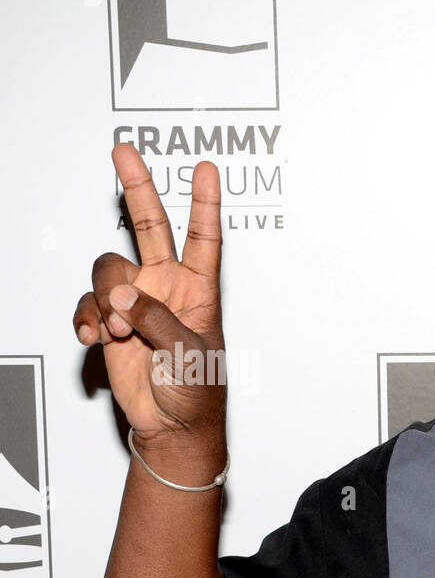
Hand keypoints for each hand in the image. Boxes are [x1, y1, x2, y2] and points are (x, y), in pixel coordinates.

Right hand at [73, 143, 224, 445]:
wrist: (172, 426)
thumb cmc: (197, 393)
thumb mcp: (189, 355)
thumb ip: (157, 320)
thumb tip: (123, 295)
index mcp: (199, 291)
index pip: (203, 239)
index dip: (204, 203)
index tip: (207, 169)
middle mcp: (166, 288)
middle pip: (149, 227)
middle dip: (137, 188)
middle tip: (124, 152)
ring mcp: (135, 302)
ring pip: (107, 270)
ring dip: (104, 297)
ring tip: (115, 330)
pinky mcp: (109, 320)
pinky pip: (87, 302)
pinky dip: (85, 316)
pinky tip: (94, 337)